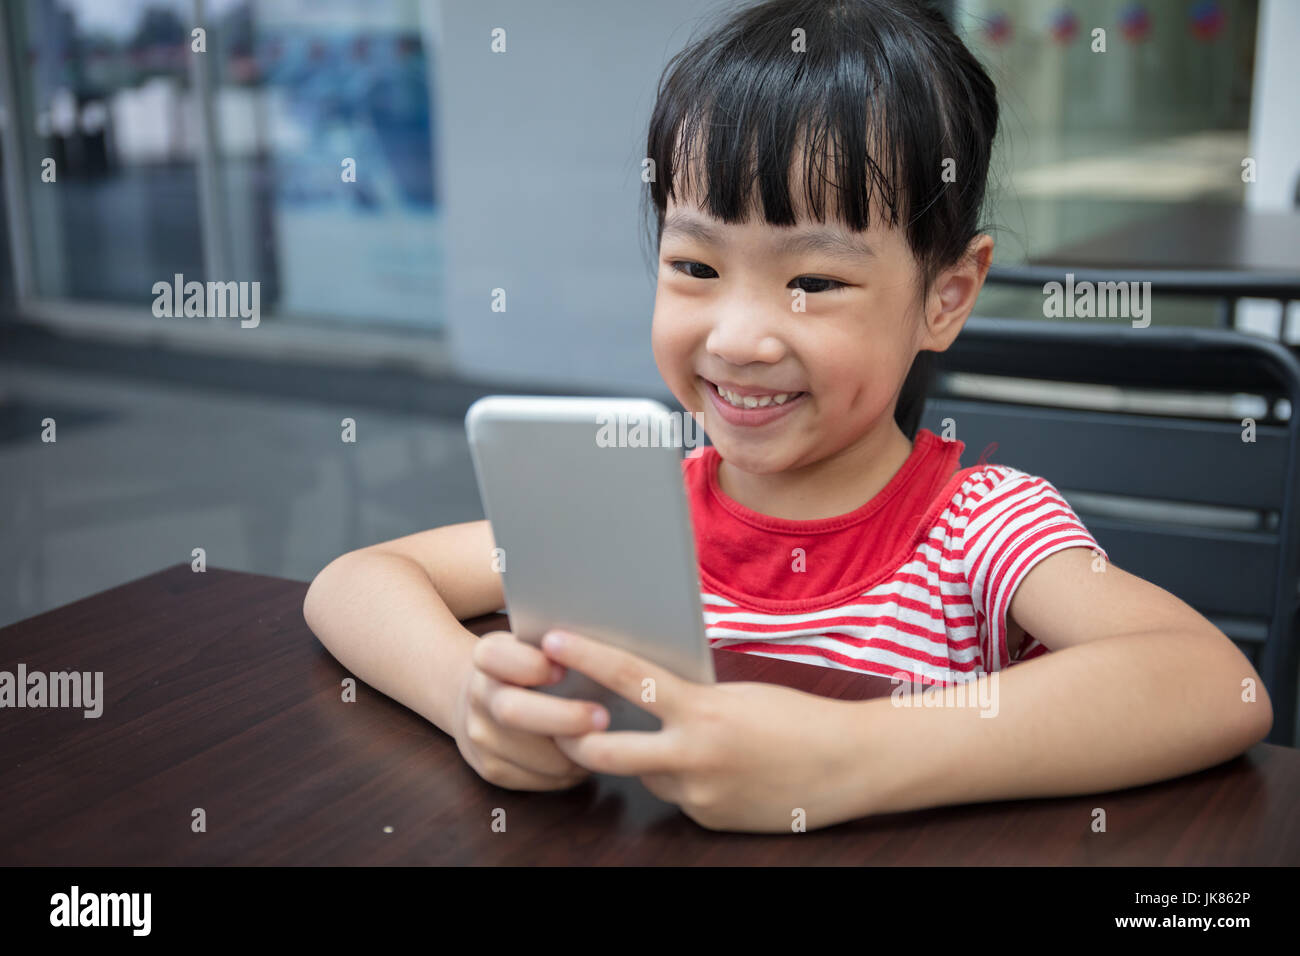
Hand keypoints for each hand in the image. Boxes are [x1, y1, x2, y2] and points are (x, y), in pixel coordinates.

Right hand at [451, 630, 608, 790]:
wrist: (482, 699)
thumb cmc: (527, 664)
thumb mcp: (534, 642)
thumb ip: (560, 642)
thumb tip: (606, 646)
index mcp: (489, 657)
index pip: (497, 657)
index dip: (531, 665)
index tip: (564, 670)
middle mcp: (479, 697)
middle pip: (513, 712)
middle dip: (563, 718)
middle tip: (603, 718)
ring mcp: (482, 737)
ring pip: (532, 755)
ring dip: (574, 753)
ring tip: (606, 742)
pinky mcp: (492, 769)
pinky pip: (537, 780)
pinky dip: (568, 772)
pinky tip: (586, 758)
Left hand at [540, 629, 864, 831]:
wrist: (849, 766)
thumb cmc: (797, 717)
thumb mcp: (736, 694)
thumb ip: (688, 697)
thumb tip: (641, 693)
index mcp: (702, 712)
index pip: (628, 678)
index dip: (585, 655)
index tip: (552, 637)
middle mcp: (692, 759)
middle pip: (603, 750)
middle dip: (573, 733)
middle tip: (557, 715)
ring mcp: (698, 796)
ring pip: (642, 774)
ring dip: (636, 756)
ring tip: (650, 733)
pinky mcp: (708, 820)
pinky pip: (675, 795)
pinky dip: (677, 777)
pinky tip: (707, 765)